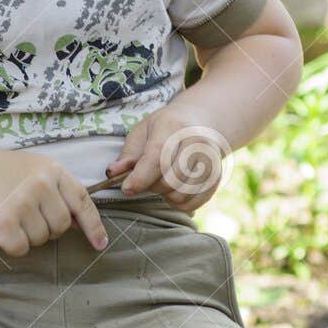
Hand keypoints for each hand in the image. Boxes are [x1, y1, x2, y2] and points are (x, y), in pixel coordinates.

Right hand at [0, 150, 107, 255]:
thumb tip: (80, 224)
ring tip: (13, 216)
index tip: (100, 244)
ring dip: (30, 236)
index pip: (82, 202)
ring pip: (42, 239)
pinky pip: (21, 248)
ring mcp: (21, 204)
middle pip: (61, 226)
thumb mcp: (37, 170)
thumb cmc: (5, 174)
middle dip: (49, 228)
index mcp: (53, 170)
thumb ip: (61, 192)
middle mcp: (40, 185)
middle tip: (29, 216)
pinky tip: (3, 228)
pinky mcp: (4, 224)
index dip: (94, 226)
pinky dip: (14, 245)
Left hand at [104, 99, 231, 211]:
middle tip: (147, 179)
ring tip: (162, 181)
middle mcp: (197, 143)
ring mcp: (210, 161)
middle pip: (169, 180)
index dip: (140, 178)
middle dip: (151, 186)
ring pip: (179, 194)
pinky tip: (174, 189)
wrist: (200, 123)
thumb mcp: (142, 132)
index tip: (126, 188)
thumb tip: (112, 173)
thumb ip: (128, 154)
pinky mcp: (216, 178)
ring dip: (164, 194)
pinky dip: (178, 202)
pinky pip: (191, 204)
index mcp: (174, 126)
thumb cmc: (165, 128)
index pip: (157, 157)